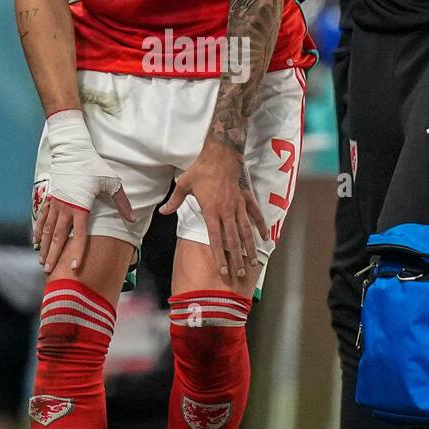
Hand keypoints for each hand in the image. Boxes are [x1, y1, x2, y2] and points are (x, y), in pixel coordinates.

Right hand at [32, 111, 133, 272]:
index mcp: (80, 208)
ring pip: (47, 230)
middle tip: (48, 271)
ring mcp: (55, 203)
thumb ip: (122, 203)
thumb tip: (132, 218)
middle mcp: (65, 208)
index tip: (74, 267)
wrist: (72, 150)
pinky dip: (38, 231)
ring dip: (44, 247)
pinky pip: (42, 218)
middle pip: (57, 237)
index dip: (77, 252)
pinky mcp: (49, 198)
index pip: (78, 236)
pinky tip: (35, 241)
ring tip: (42, 261)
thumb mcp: (112, 183)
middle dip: (53, 255)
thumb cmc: (93, 166)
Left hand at [160, 142, 268, 277]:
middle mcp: (227, 211)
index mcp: (211, 211)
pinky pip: (255, 214)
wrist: (220, 154)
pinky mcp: (246, 198)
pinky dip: (261, 226)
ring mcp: (238, 205)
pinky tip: (266, 238)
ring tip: (254, 263)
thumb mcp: (184, 184)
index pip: (215, 239)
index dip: (219, 256)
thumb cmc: (201, 169)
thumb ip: (174, 201)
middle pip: (233, 240)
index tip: (222, 270)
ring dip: (250, 248)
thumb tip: (162, 211)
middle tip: (240, 275)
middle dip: (236, 259)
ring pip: (246, 231)